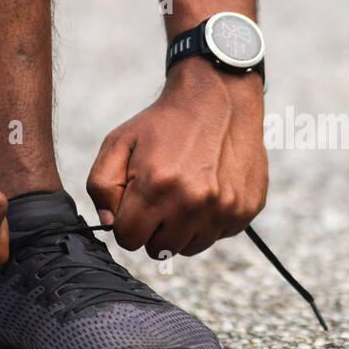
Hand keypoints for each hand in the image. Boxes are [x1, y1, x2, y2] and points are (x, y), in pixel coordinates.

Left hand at [87, 59, 266, 257]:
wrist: (219, 98)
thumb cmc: (164, 123)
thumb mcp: (118, 143)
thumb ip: (101, 186)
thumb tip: (110, 223)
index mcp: (158, 186)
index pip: (129, 239)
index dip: (128, 223)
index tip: (136, 204)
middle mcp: (194, 202)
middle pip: (159, 249)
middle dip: (154, 228)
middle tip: (160, 197)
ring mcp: (225, 208)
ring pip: (190, 248)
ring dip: (182, 228)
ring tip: (184, 193)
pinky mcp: (246, 210)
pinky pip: (218, 235)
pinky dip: (209, 220)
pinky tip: (208, 189)